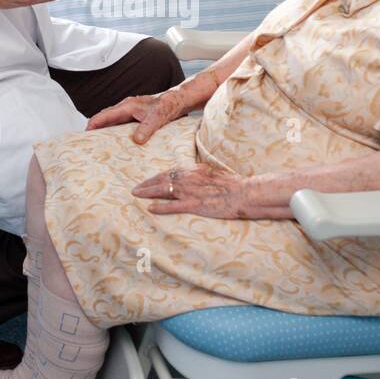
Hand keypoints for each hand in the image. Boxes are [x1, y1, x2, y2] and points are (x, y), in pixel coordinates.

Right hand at [86, 87, 189, 142]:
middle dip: (95, 130)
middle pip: (105, 119)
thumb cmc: (168, 105)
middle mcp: (126, 108)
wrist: (178, 100)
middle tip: (88, 144)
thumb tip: (136, 140)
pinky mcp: (136, 118)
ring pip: (113, 123)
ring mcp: (130, 113)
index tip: (84, 135)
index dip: (93, 124)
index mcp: (127, 106)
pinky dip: (116, 133)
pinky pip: (121, 126)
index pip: (104, 115)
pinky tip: (117, 144)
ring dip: (106, 132)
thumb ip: (147, 128)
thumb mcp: (158, 117)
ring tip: (99, 146)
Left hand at [132, 163, 248, 216]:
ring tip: (137, 195)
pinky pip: (173, 206)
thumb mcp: (214, 173)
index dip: (157, 176)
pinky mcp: (195, 205)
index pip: (170, 171)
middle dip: (147, 183)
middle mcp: (189, 179)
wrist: (244, 192)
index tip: (148, 180)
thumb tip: (193, 175)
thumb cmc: (232, 184)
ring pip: (164, 190)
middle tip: (135, 188)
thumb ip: (201, 174)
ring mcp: (191, 192)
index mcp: (194, 170)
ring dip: (148, 192)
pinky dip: (161, 207)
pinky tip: (151, 208)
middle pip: (163, 179)